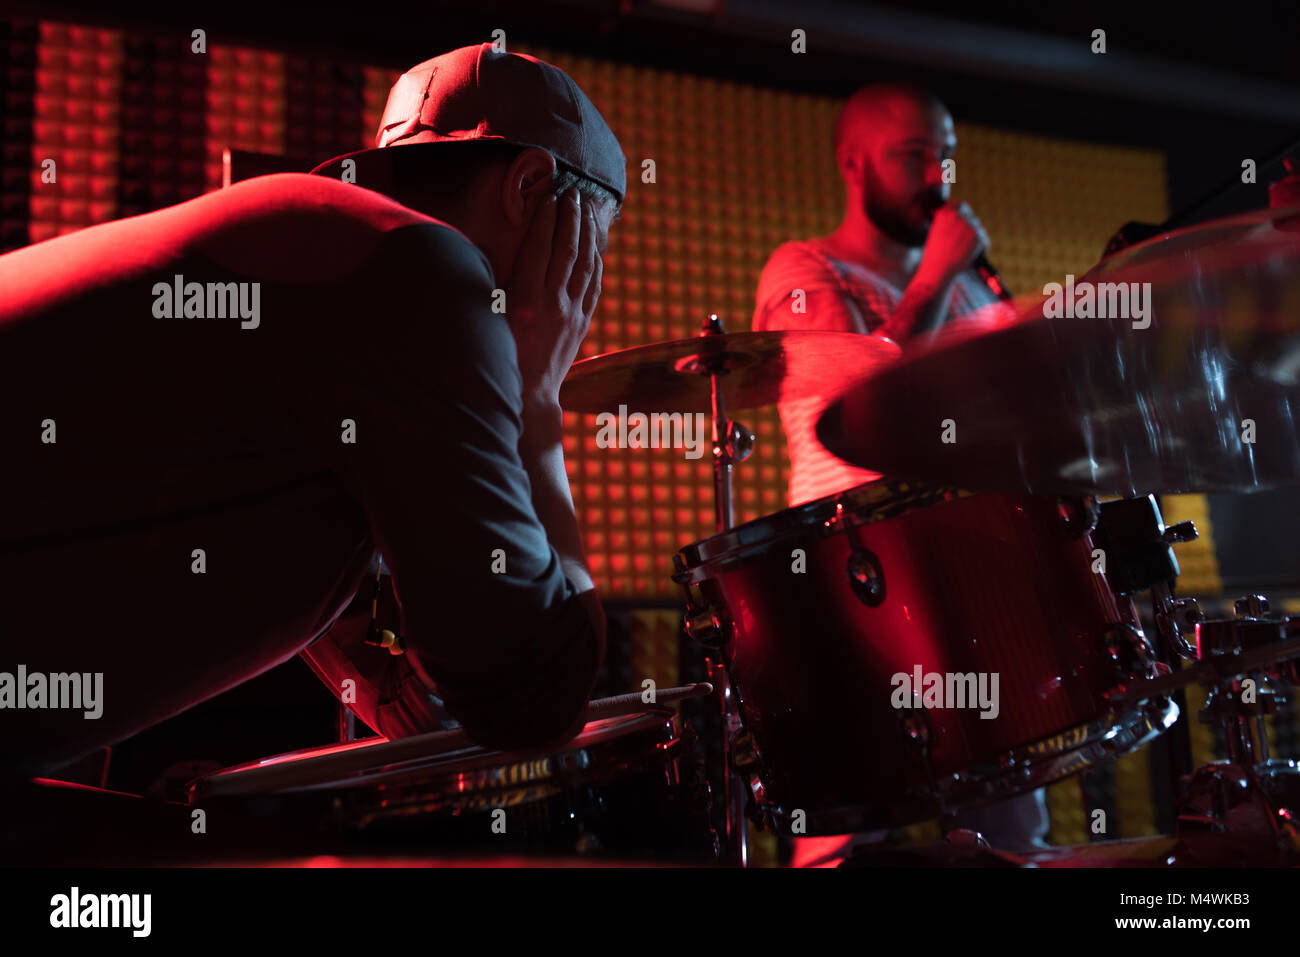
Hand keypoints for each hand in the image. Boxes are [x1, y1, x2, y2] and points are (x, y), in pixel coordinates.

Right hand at [504, 188, 602, 406]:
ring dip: (587, 232)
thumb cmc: (499, 353)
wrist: (528, 394)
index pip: (539, 246)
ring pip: (585, 264)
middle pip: (566, 249)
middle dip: (571, 217)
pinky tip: (595, 245)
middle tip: (573, 193)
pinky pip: (594, 285)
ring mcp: (571, 313)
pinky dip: (596, 261)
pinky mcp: (582, 323)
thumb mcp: (490, 316)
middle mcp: (552, 302)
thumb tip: (492, 247)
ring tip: (586, 208)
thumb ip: (496, 283)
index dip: (546, 218)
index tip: (549, 196)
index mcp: (525, 298)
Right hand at [920, 200, 988, 283]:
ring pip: (979, 228)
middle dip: (970, 226)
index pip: (961, 205)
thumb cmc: (933, 255)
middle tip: (965, 238)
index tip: (964, 216)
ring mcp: (970, 228)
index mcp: (946, 214)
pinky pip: (984, 240)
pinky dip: (980, 246)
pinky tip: (971, 253)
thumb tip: (960, 219)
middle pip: (972, 218)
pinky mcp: (979, 239)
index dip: (964, 210)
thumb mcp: (936, 233)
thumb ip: (948, 223)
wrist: (938, 270)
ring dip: (975, 236)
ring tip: (965, 248)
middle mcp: (959, 217)